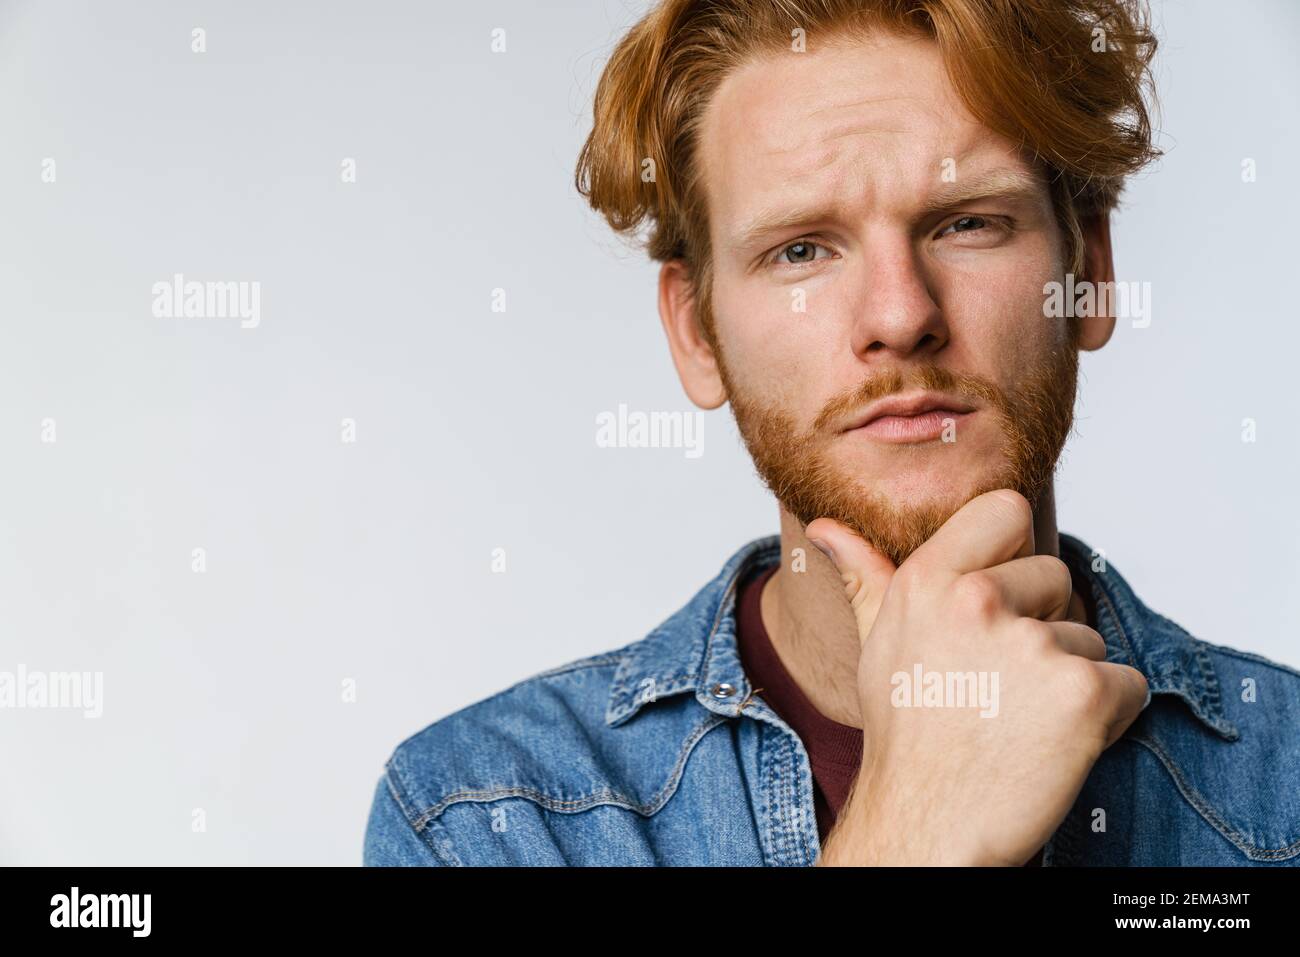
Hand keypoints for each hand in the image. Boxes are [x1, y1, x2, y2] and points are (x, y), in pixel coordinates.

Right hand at [808, 489, 1148, 865]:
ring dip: (1068, 680)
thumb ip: (865, 576)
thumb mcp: (877, 644)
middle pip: (1056, 578)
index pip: (1006, 511)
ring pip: (1088, 638)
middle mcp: (976, 600)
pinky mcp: (1081, 693)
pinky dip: (1104, 718)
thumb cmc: (906, 734)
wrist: (926, 826)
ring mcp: (1032, 645)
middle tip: (996, 685)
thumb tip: (826, 527)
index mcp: (927, 580)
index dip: (1011, 553)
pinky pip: (1126, 685)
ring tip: (1018, 721)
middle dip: (1041, 628)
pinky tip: (1052, 744)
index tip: (996, 600)